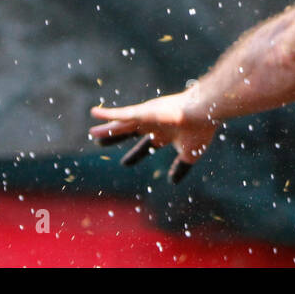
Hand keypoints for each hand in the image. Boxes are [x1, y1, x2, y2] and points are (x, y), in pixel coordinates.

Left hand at [89, 87, 216, 182]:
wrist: (201, 113)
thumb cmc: (199, 132)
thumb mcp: (189, 155)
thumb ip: (180, 168)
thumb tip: (174, 182)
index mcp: (165, 134)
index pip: (147, 146)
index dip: (136, 155)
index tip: (125, 163)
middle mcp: (154, 125)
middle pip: (129, 132)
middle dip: (116, 138)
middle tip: (100, 142)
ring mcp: (147, 117)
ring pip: (122, 124)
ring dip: (107, 129)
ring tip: (92, 133)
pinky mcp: (143, 112)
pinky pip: (121, 113)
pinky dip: (107, 114)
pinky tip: (94, 113)